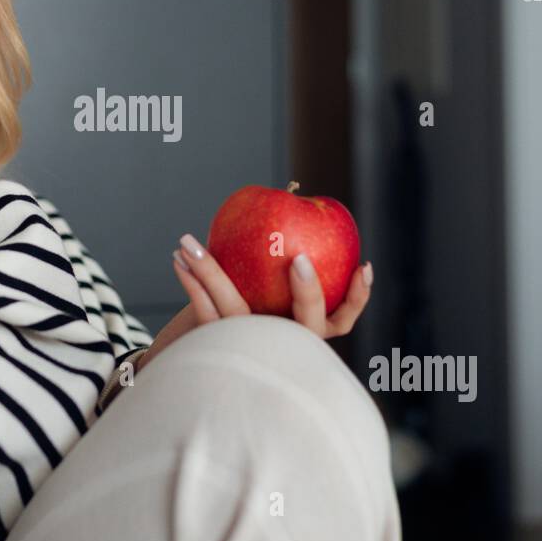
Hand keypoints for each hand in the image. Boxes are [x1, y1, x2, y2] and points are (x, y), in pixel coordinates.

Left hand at [169, 231, 372, 338]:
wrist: (205, 350)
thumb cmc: (245, 303)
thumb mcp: (268, 283)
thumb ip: (280, 250)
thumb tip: (291, 190)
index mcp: (305, 331)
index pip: (342, 318)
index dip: (358, 297)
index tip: (362, 266)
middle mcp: (283, 345)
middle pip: (305, 324)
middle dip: (309, 292)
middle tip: (299, 259)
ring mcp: (250, 349)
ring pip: (234, 312)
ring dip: (211, 272)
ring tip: (189, 243)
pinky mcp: (216, 348)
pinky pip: (204, 312)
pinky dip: (191, 282)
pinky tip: (179, 258)